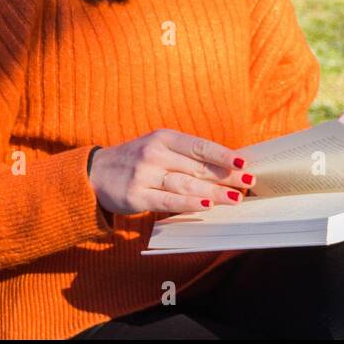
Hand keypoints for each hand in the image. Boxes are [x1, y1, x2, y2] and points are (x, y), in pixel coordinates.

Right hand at [88, 129, 254, 216]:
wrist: (95, 172)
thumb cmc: (137, 160)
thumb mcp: (159, 147)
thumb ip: (186, 155)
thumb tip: (226, 166)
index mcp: (164, 137)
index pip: (199, 146)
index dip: (223, 154)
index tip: (244, 162)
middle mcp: (154, 153)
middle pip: (197, 166)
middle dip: (226, 176)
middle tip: (248, 182)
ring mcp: (144, 174)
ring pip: (186, 184)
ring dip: (213, 192)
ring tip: (234, 198)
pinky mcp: (136, 195)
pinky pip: (168, 201)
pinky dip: (189, 204)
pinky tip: (206, 206)